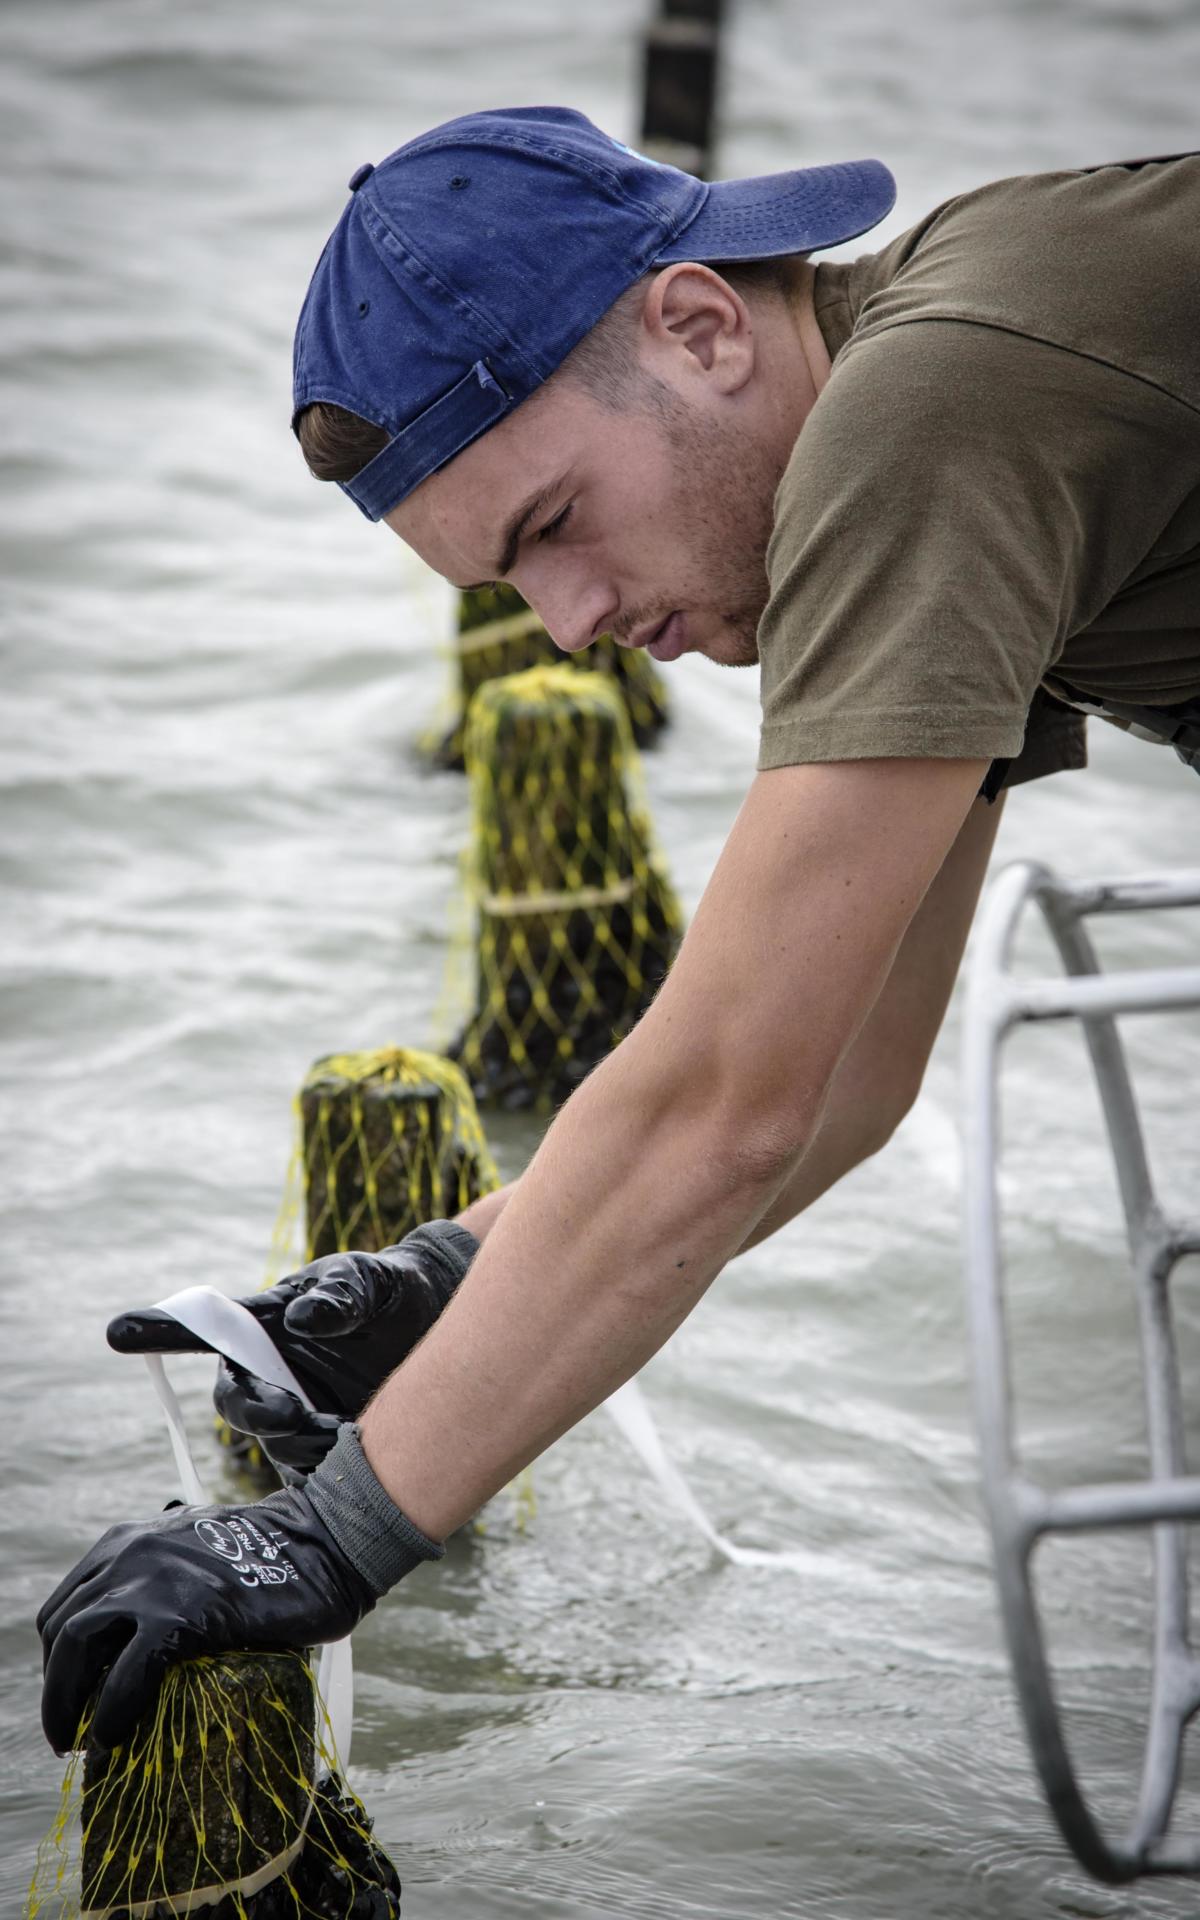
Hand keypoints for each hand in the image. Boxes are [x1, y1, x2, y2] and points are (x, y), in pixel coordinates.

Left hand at [38, 1486, 373, 1754]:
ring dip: (69, 1704)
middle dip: (59, 1687)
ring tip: (87, 1743)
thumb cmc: (274, 1558)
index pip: (68, 1606)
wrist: (327, 1541)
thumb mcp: (197, 1552)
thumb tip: (142, 1647)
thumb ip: (162, 1582)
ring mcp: (151, 1582)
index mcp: (129, 1540)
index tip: (78, 1692)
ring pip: (76, 1650)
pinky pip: (124, 1677)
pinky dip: (112, 1714)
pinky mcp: (182, 1615)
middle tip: (74, 1729)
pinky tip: (117, 1738)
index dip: (64, 1659)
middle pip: (62, 1631)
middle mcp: (128, 1554)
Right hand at [106, 1220, 478, 1476]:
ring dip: (304, 1445)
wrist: (436, 1327)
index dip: (157, 1330)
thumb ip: (339, 1296)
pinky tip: (363, 1453)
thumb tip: (300, 1318)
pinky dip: (330, 1472)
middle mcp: (267, 1374)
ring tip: (351, 1431)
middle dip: (260, 1412)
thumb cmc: (387, 1292)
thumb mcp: (370, 1281)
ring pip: (277, 1445)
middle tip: (296, 1413)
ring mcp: (293, 1415)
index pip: (202, 1329)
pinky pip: (309, 1476)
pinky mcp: (322, 1452)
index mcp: (261, 1326)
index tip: (117, 1330)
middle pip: (237, 1404)